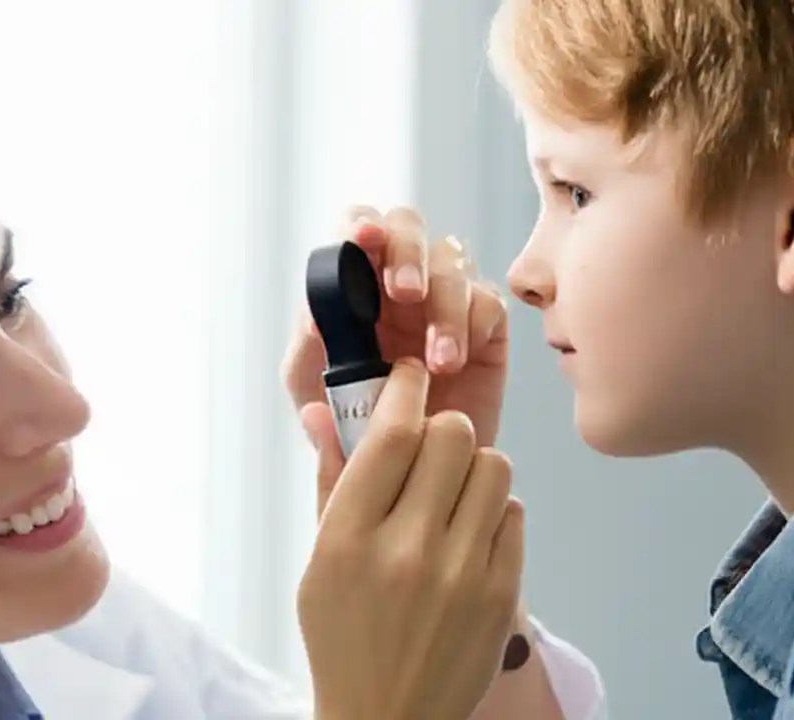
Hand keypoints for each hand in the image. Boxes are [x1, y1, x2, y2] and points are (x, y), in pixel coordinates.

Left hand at [283, 206, 508, 447]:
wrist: (407, 471)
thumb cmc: (352, 422)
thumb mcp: (313, 392)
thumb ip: (306, 355)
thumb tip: (313, 320)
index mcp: (354, 281)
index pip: (358, 228)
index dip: (362, 225)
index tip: (363, 240)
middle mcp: (399, 278)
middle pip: (408, 226)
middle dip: (408, 252)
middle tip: (405, 294)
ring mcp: (445, 298)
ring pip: (454, 262)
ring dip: (445, 306)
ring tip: (437, 363)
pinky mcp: (485, 326)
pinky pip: (487, 302)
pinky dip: (473, 326)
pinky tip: (456, 364)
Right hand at [297, 359, 524, 719]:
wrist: (387, 718)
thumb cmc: (343, 636)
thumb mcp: (316, 562)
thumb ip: (328, 482)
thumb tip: (318, 409)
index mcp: (348, 538)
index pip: (393, 432)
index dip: (407, 389)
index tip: (411, 378)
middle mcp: (407, 550)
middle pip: (452, 436)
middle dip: (441, 429)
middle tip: (430, 448)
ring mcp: (461, 574)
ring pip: (493, 466)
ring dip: (472, 468)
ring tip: (452, 495)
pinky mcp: (501, 594)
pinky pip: (514, 512)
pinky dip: (494, 512)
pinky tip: (469, 536)